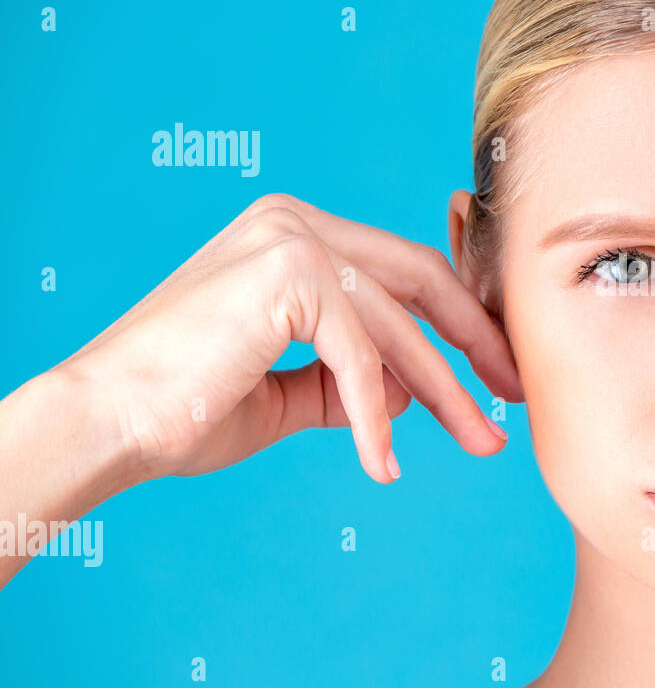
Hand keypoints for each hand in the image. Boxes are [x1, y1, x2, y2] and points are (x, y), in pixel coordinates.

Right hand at [55, 193, 522, 486]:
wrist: (106, 422)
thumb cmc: (185, 407)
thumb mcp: (290, 391)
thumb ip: (351, 382)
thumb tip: (415, 392)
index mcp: (296, 233)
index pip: (403, 273)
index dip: (459, 323)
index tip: (497, 374)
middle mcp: (297, 221)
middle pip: (420, 282)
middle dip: (476, 343)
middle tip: (516, 397)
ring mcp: (291, 238)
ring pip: (398, 325)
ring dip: (446, 390)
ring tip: (482, 441)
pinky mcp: (286, 272)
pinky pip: (358, 357)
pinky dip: (376, 416)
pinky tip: (385, 466)